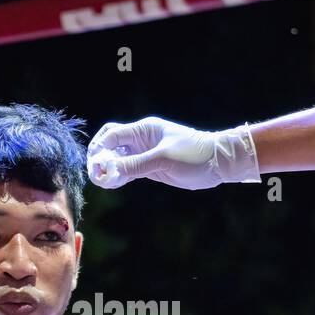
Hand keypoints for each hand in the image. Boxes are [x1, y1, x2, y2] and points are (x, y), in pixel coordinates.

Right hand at [86, 117, 259, 190]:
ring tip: (102, 182)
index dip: (99, 149)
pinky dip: (118, 176)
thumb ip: (135, 164)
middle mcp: (141, 139)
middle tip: (95, 174)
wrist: (218, 163)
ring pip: (117, 159)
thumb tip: (109, 169)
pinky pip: (128, 170)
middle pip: (110, 144)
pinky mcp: (150, 167)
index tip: (96, 166)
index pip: (112, 135)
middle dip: (99, 157)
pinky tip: (112, 184)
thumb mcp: (163, 159)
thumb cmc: (195, 155)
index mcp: (143, 129)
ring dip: (107, 169)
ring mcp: (145, 153)